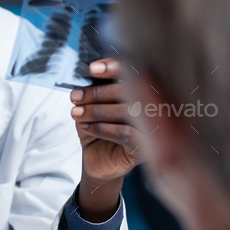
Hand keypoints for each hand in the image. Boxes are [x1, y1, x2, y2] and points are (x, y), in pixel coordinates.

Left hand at [70, 58, 143, 221]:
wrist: (100, 162)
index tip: (93, 69)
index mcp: (143, 92)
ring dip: (97, 110)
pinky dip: (103, 128)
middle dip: (98, 92)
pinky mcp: (146, 147)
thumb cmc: (99, 130)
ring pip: (128, 111)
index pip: (135, 72)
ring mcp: (153, 127)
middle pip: (130, 91)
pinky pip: (126, 133)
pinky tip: (86, 128)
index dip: (115, 67)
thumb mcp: (95, 107)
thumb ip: (97, 91)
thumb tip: (89, 75)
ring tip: (76, 113)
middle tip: (75, 96)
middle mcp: (154, 107)